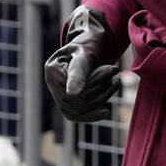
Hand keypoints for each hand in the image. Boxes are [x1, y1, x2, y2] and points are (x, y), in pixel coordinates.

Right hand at [43, 6, 120, 122]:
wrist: (86, 53)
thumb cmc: (86, 48)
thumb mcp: (84, 52)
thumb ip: (79, 69)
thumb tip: (73, 94)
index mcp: (53, 67)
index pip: (76, 77)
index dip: (94, 78)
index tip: (112, 72)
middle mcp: (51, 84)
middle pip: (78, 96)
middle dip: (101, 85)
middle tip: (114, 70)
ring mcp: (57, 97)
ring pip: (81, 108)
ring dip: (102, 97)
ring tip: (113, 83)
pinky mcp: (65, 108)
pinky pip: (78, 117)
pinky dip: (93, 115)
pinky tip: (105, 111)